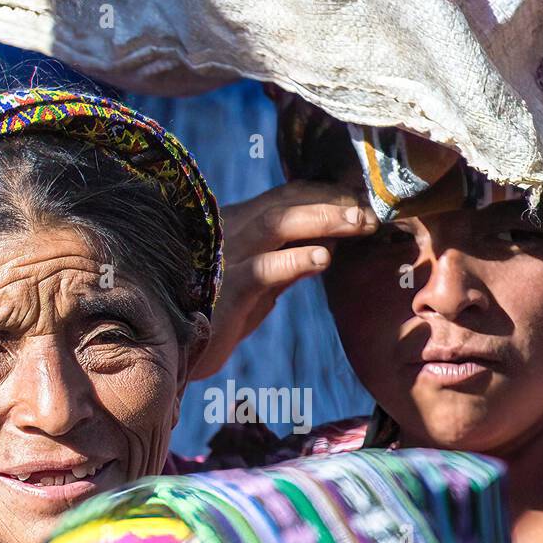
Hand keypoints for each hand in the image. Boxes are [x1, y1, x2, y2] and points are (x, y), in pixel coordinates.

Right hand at [191, 181, 377, 378]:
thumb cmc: (216, 313)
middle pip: (286, 202)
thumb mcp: (257, 283)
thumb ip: (288, 261)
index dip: (327, 194)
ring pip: (277, 224)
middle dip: (332, 202)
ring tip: (359, 223)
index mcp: (238, 225)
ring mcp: (227, 257)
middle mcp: (231, 231)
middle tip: (371, 212)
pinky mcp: (226, 289)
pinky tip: (323, 259)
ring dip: (322, 219)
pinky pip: (263, 269)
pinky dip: (295, 260)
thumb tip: (330, 244)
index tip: (363, 201)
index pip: (287, 196)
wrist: (171, 348)